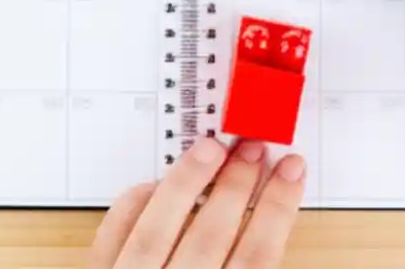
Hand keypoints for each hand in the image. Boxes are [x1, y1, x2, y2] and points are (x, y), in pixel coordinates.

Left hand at [88, 138, 306, 268]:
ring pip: (158, 229)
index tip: (292, 169)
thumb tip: (269, 226)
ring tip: (211, 149)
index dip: (278, 207)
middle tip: (255, 148)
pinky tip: (157, 184)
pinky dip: (134, 204)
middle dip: (237, 185)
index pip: (258, 258)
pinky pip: (113, 236)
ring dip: (187, 182)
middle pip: (212, 236)